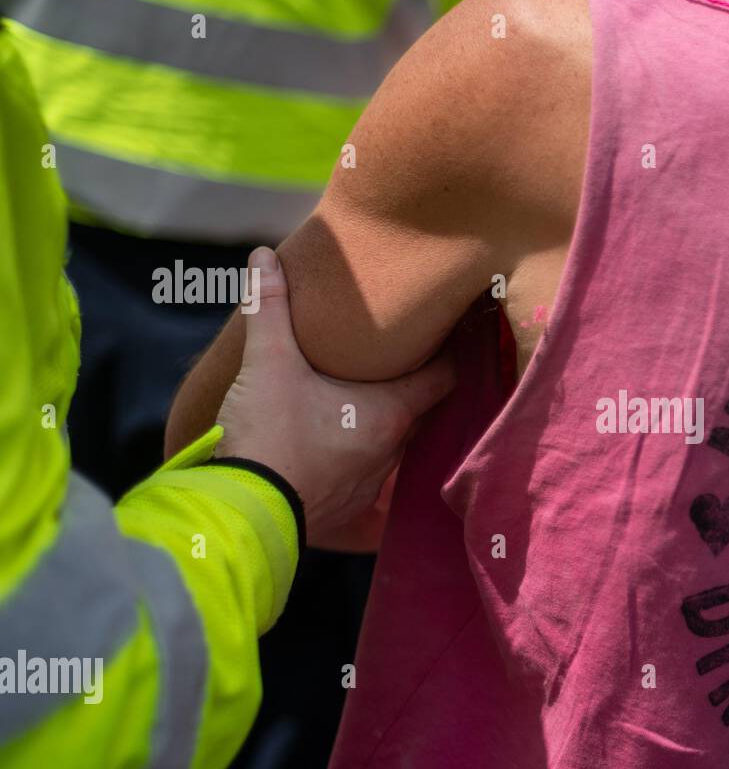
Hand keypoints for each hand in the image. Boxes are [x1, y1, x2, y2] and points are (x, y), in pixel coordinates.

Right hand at [215, 247, 454, 547]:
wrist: (241, 512)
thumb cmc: (266, 434)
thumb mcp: (267, 363)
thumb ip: (270, 307)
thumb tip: (265, 256)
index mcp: (389, 414)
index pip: (443, 379)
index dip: (448, 355)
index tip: (444, 336)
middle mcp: (391, 452)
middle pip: (421, 413)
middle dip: (415, 389)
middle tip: (406, 360)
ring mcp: (371, 487)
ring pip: (394, 448)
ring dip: (385, 427)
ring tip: (368, 401)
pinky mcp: (347, 512)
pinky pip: (368, 482)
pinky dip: (361, 462)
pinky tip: (341, 450)